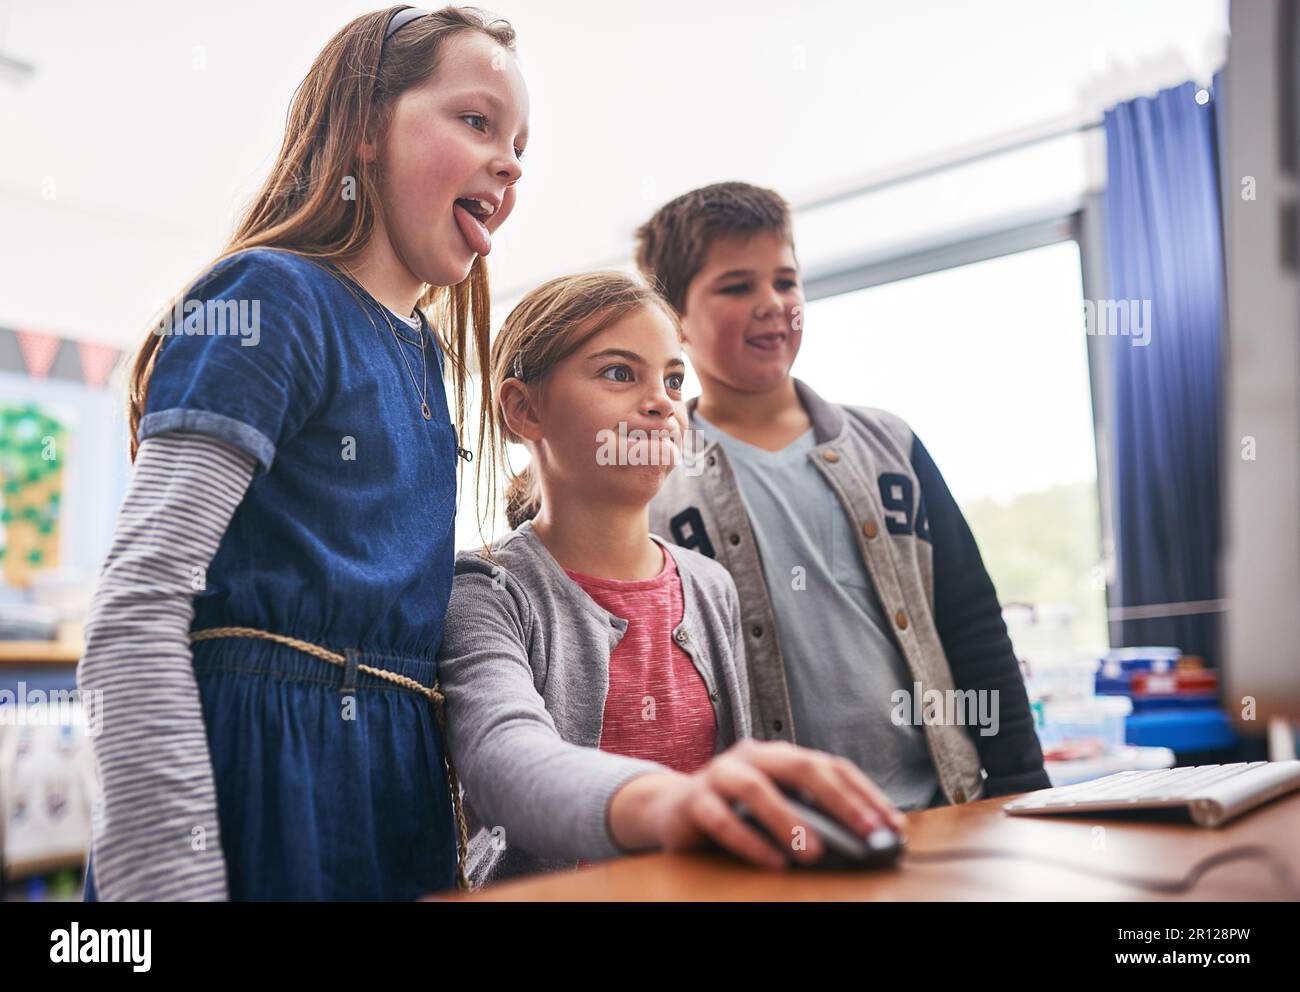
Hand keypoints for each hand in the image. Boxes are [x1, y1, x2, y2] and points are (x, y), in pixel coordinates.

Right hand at [612, 740, 906, 868]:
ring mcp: (720, 774)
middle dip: (839, 800)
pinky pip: (721, 818)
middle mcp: (752, 756)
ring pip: (756, 788)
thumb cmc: (737, 811)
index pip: (830, 766)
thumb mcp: (777, 807)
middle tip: (866, 832)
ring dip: (789, 820)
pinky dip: (749, 841)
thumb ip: (813, 814)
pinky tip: (772, 862)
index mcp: (780, 755)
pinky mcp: (693, 801)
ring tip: (815, 853)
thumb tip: (869, 839)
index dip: (863, 793)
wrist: (670, 809)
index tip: (891, 825)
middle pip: (800, 767)